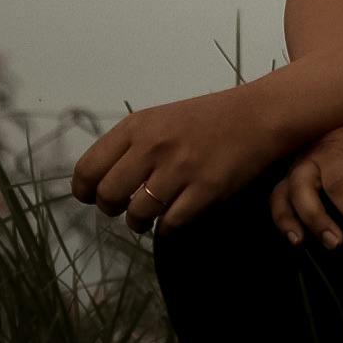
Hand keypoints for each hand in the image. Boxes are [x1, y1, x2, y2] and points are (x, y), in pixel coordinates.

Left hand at [69, 82, 286, 237]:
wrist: (257, 115)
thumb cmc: (205, 119)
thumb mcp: (159, 120)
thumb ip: (129, 146)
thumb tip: (97, 181)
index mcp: (137, 127)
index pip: (88, 169)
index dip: (85, 191)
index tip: (92, 198)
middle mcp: (153, 146)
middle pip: (108, 196)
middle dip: (111, 209)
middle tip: (122, 208)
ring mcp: (180, 169)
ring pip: (138, 215)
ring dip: (139, 223)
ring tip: (147, 218)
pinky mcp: (205, 190)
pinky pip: (171, 224)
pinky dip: (168, 227)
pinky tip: (174, 216)